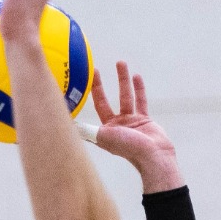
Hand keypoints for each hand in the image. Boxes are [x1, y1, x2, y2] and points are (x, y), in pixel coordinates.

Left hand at [91, 62, 180, 190]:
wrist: (153, 156)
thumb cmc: (128, 148)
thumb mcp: (103, 137)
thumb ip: (88, 129)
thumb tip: (67, 125)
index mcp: (105, 130)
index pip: (93, 108)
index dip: (88, 94)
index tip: (83, 80)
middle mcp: (116, 125)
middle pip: (106, 100)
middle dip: (100, 85)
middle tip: (95, 70)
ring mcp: (131, 122)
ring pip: (125, 96)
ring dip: (123, 80)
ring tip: (120, 63)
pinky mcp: (144, 120)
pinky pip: (141, 101)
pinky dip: (139, 89)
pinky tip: (136, 76)